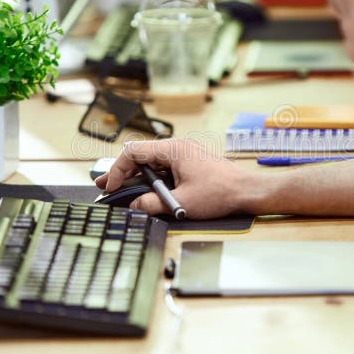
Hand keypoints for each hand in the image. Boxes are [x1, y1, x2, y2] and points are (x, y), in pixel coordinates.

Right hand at [94, 139, 252, 218]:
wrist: (247, 192)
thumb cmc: (220, 193)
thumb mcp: (182, 202)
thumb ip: (152, 204)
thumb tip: (134, 205)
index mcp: (173, 149)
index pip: (134, 152)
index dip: (117, 169)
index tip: (111, 186)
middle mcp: (177, 148)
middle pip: (140, 156)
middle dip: (122, 173)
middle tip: (105, 187)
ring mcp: (183, 156)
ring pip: (151, 163)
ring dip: (136, 177)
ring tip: (119, 190)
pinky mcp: (189, 165)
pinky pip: (163, 169)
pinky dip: (151, 180)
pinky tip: (143, 192)